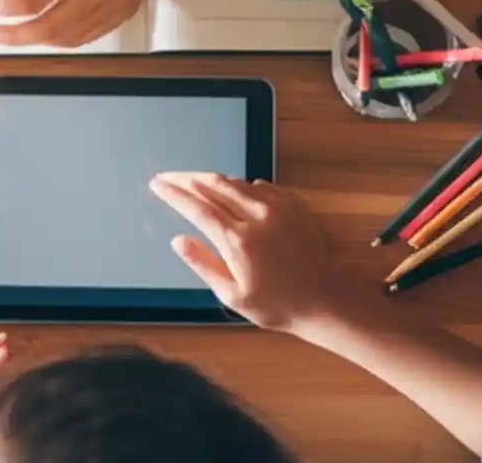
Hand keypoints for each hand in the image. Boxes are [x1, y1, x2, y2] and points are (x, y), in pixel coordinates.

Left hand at [0, 0, 182, 47]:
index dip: (6, 10)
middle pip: (51, 27)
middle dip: (15, 36)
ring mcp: (119, 2)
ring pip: (68, 37)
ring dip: (35, 40)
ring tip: (11, 33)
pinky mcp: (127, 12)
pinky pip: (87, 36)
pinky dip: (60, 38)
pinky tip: (41, 30)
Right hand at [150, 172, 344, 331]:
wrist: (324, 299)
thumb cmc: (277, 304)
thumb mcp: (232, 295)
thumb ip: (202, 264)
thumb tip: (178, 240)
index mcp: (238, 241)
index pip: (196, 207)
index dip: (173, 193)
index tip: (157, 184)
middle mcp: (257, 217)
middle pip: (212, 185)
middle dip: (186, 178)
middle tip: (168, 176)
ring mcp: (278, 207)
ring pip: (235, 182)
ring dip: (211, 180)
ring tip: (194, 183)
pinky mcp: (293, 204)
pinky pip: (259, 186)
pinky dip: (240, 186)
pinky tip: (232, 192)